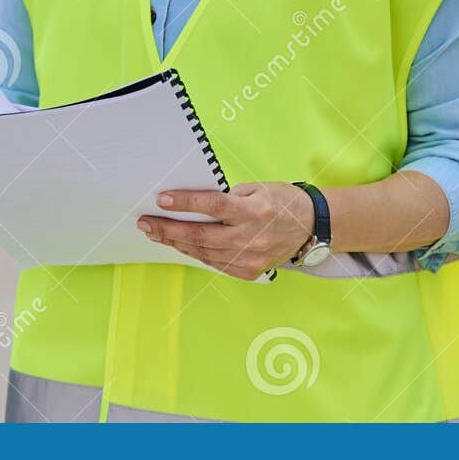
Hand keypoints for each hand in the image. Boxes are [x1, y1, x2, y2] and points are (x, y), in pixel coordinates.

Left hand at [138, 182, 313, 280]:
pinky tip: (181, 245)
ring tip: (156, 233)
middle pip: (201, 236)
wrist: (312, 226)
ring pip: (204, 252)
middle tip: (146, 223)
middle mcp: (251, 238)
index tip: (162, 200)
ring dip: (177, 243)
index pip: (213, 207)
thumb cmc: (282, 200)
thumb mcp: (257, 188)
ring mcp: (250, 258)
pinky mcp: (250, 271)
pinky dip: (196, 253)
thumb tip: (193, 203)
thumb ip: (227, 196)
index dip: (185, 203)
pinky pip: (215, 263)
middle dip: (169, 229)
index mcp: (254, 211)